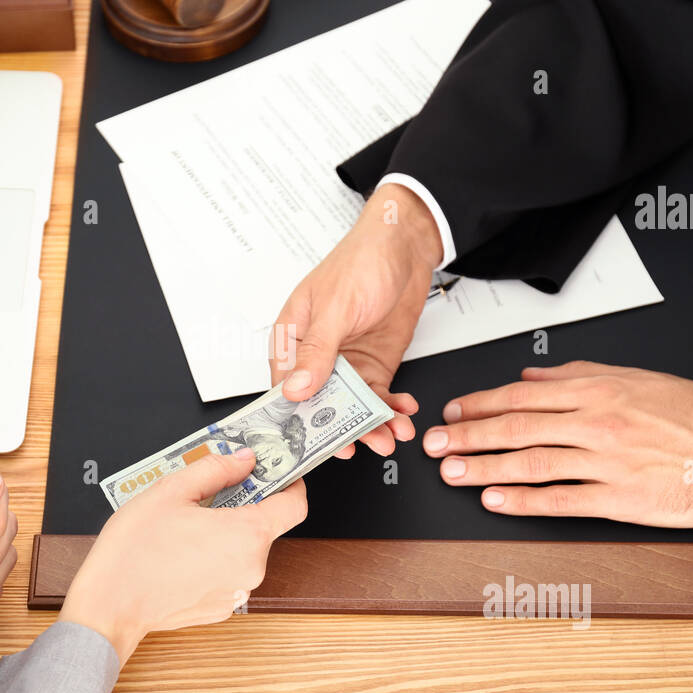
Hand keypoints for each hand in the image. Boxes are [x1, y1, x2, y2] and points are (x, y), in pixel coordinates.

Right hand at [59, 448, 306, 664]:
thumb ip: (215, 468)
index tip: (275, 473)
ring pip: (243, 551)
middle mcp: (251, 567)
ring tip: (185, 528)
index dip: (289, 484)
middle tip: (207, 497)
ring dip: (224, 536)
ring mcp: (237, 592)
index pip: (295, 505)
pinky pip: (227, 574)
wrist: (109, 606)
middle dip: (241, 508)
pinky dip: (212, 561)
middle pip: (264, 527)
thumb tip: (243, 459)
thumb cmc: (135, 551)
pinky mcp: (220, 608)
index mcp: (247, 534)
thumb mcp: (171, 491)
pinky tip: (181, 554)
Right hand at [270, 184, 439, 458]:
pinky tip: (403, 415)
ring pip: (352, 406)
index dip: (297, 417)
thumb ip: (317, 351)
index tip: (312, 442)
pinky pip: (378, 397)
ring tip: (391, 435)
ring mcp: (347, 363)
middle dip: (341, 428)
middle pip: (321, 404)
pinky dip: (391, 410)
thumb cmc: (362, 260)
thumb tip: (294, 388)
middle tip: (360, 447)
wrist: (408, 245)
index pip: (284, 386)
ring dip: (371, 424)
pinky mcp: (374, 365)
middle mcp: (317, 355)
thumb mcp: (336, 307)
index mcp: (293, 337)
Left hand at [422, 361, 692, 526]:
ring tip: (452, 473)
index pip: (523, 395)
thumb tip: (533, 374)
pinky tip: (496, 501)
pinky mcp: (621, 498)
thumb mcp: (638, 378)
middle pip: (517, 427)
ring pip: (531, 462)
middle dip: (468, 436)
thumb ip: (580, 376)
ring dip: (485, 468)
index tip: (452, 413)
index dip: (480, 404)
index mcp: (599, 390)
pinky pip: (562, 499)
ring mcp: (608, 461)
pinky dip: (524, 500)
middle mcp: (598, 422)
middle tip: (434, 445)